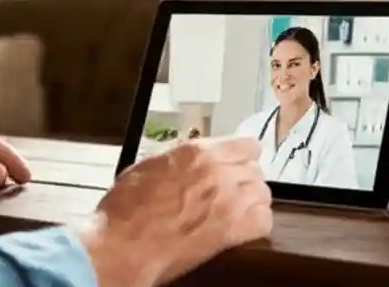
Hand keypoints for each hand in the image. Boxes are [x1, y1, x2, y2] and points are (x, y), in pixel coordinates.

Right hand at [77, 136, 271, 286]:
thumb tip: (193, 157)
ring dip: (252, 201)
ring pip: (263, 193)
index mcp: (198, 152)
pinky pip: (264, 221)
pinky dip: (256, 224)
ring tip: (237, 210)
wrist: (124, 243)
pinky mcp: (232, 230)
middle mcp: (218, 171)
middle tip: (233, 191)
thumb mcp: (149, 165)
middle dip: (245, 179)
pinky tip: (242, 228)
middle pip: (256, 169)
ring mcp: (229, 201)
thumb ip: (179, 157)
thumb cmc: (127, 208)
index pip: (247, 144)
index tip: (239, 163)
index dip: (243, 155)